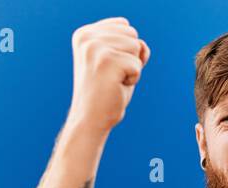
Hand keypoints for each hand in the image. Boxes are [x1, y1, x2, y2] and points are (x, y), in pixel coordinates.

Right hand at [65, 17, 149, 136]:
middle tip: (110, 76)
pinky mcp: (107, 62)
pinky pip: (138, 65)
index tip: (107, 67)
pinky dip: (133, 80)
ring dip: (131, 69)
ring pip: (136, 47)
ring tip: (112, 81)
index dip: (125, 50)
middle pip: (132, 34)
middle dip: (129, 58)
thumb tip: (142, 46)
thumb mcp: (119, 62)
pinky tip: (115, 88)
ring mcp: (95, 48)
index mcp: (84, 34)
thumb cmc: (105, 93)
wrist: (90, 120)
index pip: (124, 26)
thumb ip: (132, 47)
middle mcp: (87, 37)